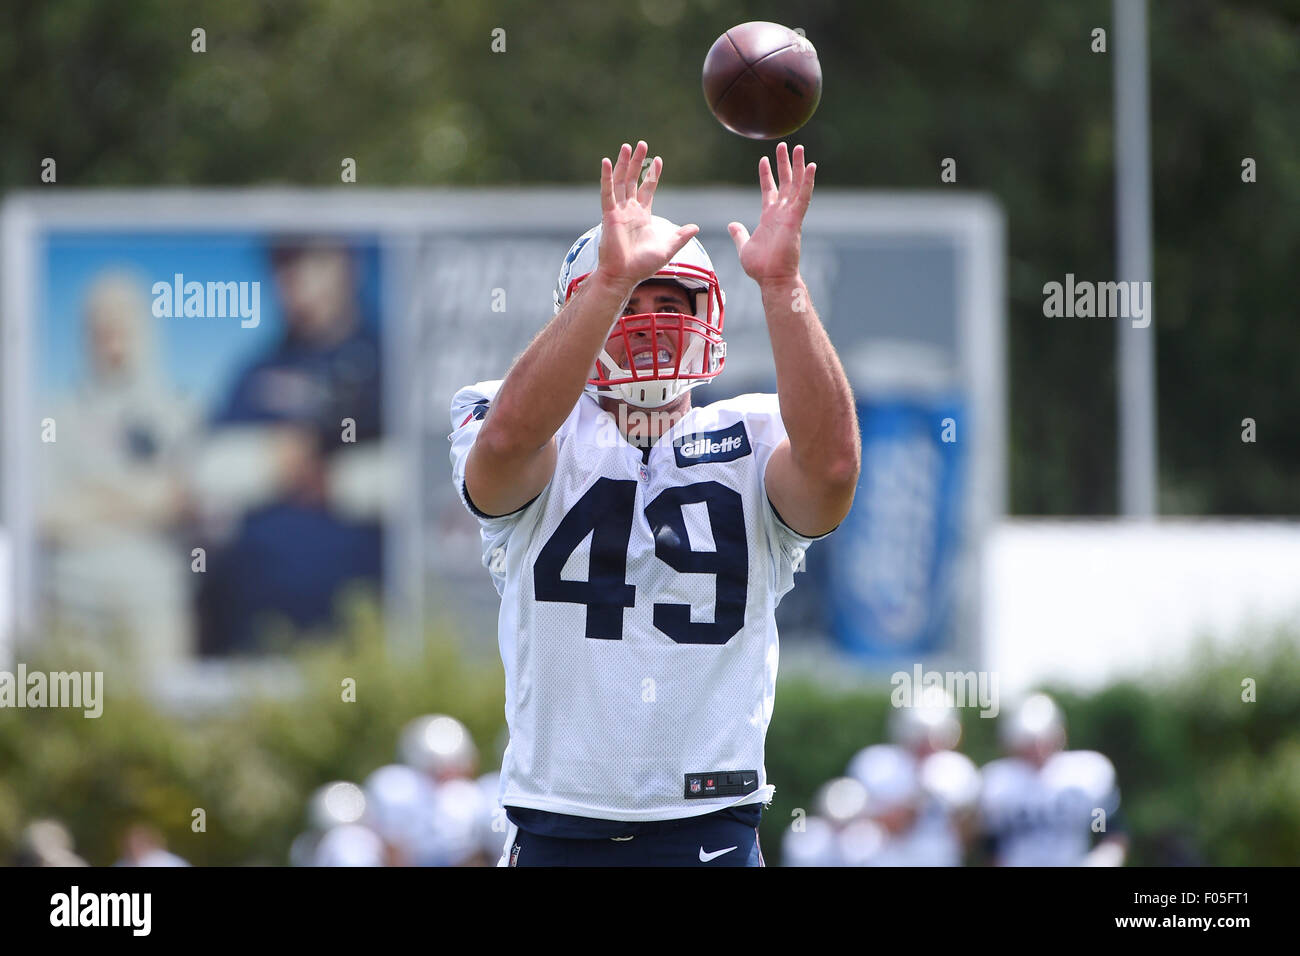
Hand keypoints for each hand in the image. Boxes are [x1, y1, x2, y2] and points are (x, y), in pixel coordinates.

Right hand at [596, 141, 699, 287]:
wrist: (625, 276)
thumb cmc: (643, 265)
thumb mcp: (668, 248)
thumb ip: (680, 236)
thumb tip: (696, 227)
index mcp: (642, 215)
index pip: (647, 189)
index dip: (652, 174)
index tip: (658, 160)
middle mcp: (629, 210)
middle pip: (632, 180)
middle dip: (637, 162)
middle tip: (641, 144)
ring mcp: (618, 211)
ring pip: (620, 182)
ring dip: (623, 164)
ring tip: (626, 146)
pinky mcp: (609, 215)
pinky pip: (607, 193)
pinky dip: (606, 177)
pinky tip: (607, 162)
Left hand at [728, 142, 815, 285]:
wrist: (772, 279)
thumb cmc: (760, 267)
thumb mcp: (744, 246)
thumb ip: (739, 234)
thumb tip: (732, 224)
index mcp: (769, 218)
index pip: (769, 190)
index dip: (767, 174)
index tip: (764, 159)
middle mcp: (781, 214)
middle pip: (785, 183)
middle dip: (784, 164)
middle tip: (785, 146)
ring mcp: (789, 216)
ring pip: (796, 185)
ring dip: (798, 166)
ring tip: (799, 148)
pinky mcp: (795, 220)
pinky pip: (803, 197)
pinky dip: (808, 181)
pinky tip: (811, 166)